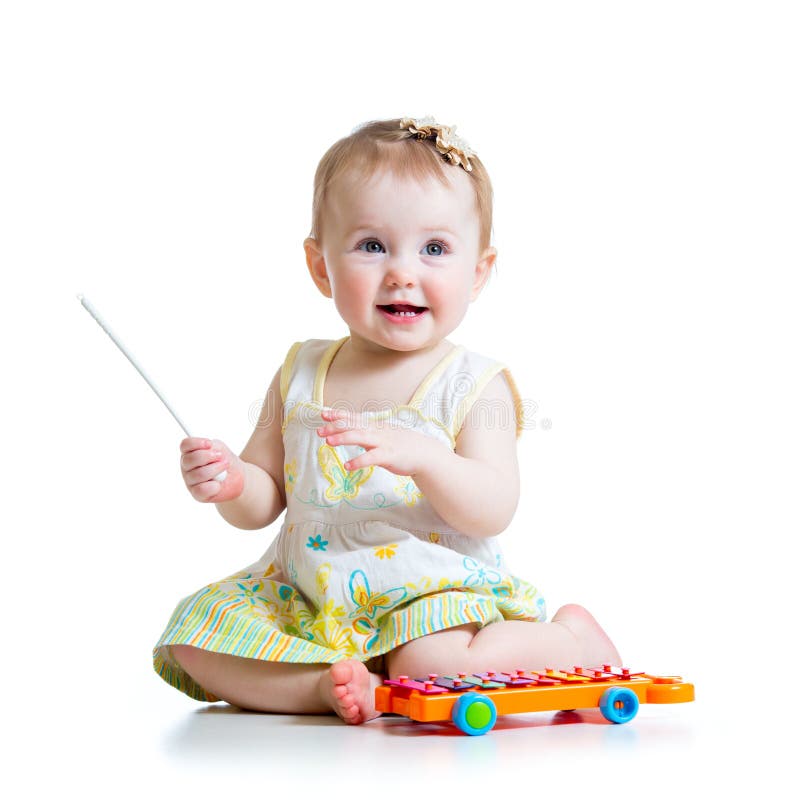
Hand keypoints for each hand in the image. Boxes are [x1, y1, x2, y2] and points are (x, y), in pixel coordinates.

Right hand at [179, 437, 244, 502]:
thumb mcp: (220, 448)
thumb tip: (209, 450)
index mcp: (189, 453)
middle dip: (208, 456)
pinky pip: (202, 489)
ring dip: (216, 469)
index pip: (185, 445)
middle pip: (189, 459)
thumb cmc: (225, 461)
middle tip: (221, 456)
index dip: (196, 443)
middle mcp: (186, 467)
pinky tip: (218, 484)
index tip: (210, 443)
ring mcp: (190, 481)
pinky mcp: (197, 494)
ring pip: (199, 474)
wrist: (238, 479)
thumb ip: (212, 447)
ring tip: (224, 467)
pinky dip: (215, 485)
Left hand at [316, 409, 444, 477]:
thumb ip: (365, 433)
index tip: (323, 414)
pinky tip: (347, 466)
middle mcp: (376, 431)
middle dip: (335, 427)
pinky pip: (371, 458)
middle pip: (353, 425)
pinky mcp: (389, 456)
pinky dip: (358, 461)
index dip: (338, 415)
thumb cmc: (401, 445)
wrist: (424, 454)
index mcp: (374, 426)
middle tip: (319, 431)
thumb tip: (347, 432)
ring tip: (328, 442)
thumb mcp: (381, 435)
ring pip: (360, 437)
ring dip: (343, 438)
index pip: (353, 417)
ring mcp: (383, 442)